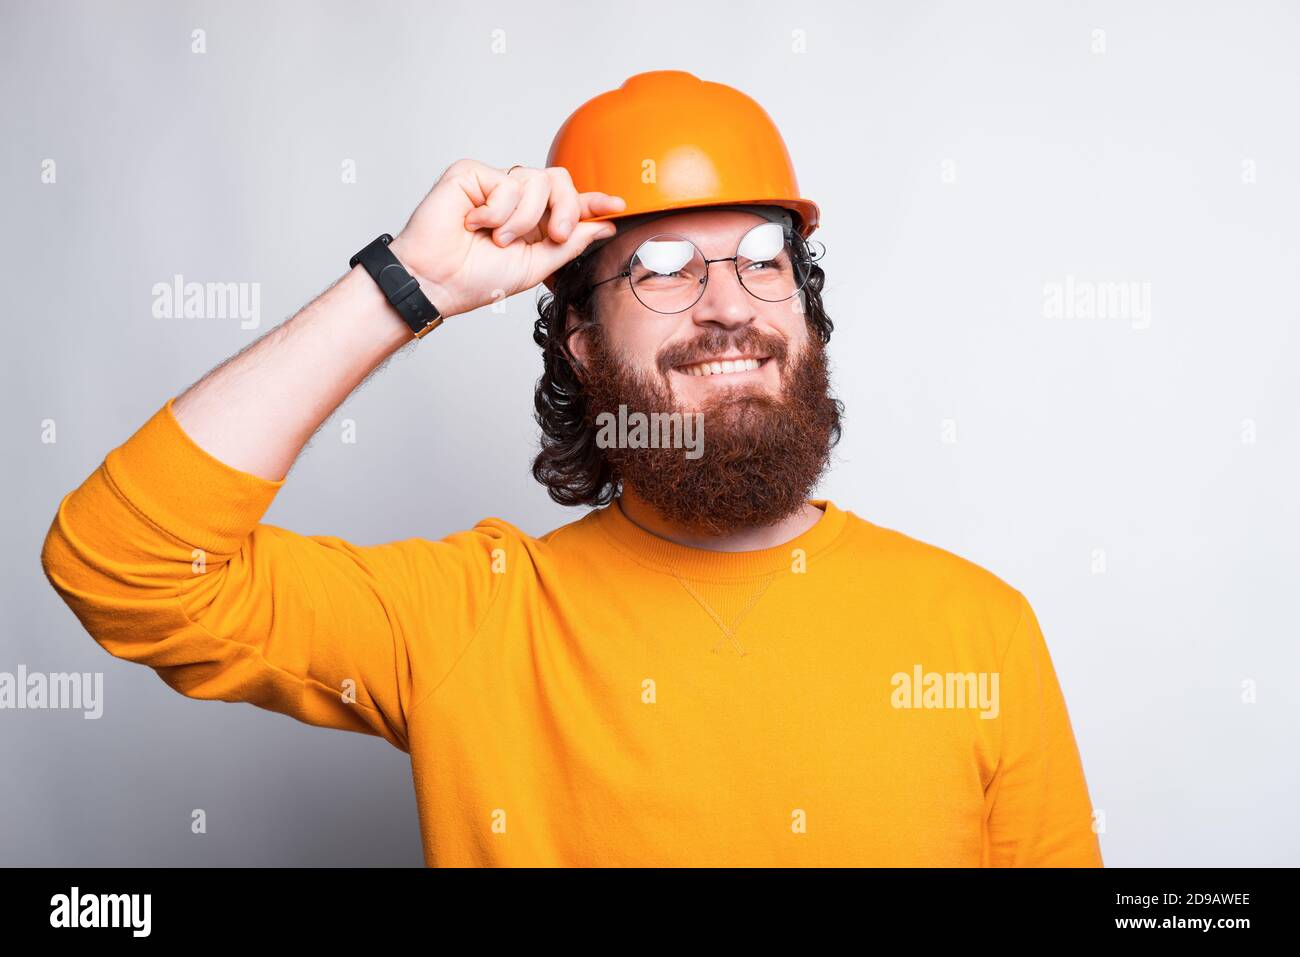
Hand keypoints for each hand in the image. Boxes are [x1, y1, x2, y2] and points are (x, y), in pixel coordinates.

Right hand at [388, 159, 625, 318]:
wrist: (437, 280)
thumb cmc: (475, 278)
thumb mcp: (535, 266)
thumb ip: (570, 244)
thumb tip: (602, 227)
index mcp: (532, 222)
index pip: (569, 203)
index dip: (595, 202)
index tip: (619, 206)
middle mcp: (515, 199)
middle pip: (559, 181)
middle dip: (567, 209)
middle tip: (555, 234)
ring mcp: (494, 184)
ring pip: (536, 181)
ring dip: (523, 219)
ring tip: (498, 238)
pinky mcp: (472, 173)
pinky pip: (507, 182)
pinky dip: (497, 211)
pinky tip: (474, 223)